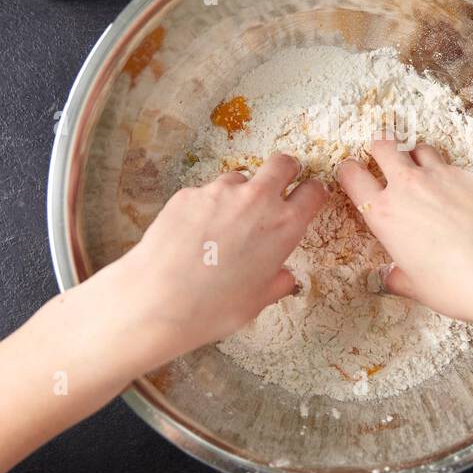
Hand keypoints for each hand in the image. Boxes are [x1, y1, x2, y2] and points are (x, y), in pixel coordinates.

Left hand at [93, 153, 326, 369]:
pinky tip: (195, 234)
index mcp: (284, 226)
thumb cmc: (212, 308)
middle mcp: (257, 200)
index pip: (313, 191)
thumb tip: (283, 277)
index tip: (309, 197)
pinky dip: (206, 206)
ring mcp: (220, 192)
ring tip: (225, 224)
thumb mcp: (257, 301)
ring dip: (240, 193)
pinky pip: (206, 192)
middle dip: (285, 170)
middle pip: (282, 164)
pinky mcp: (189, 193)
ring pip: (240, 178)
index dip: (314, 193)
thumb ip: (277, 282)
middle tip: (279, 185)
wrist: (158, 300)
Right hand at [336, 137, 472, 330]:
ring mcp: (442, 176)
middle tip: (383, 158)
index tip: (351, 174)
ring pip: (419, 149)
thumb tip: (391, 277)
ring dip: (415, 157)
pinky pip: (452, 166)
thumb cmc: (458, 286)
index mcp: (385, 214)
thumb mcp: (418, 288)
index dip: (348, 172)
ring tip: (422, 173)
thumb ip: (398, 277)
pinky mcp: (472, 174)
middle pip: (383, 147)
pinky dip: (449, 175)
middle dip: (379, 149)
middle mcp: (409, 187)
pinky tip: (460, 196)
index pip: (352, 177)